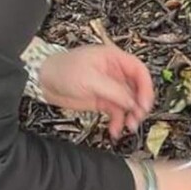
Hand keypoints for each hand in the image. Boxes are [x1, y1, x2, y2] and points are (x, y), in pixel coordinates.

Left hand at [38, 45, 154, 139]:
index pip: (139, 71)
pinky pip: (116, 113)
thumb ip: (113, 90)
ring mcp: (109, 88)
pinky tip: (115, 130)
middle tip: (137, 118)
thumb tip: (132, 102)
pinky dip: (117, 122)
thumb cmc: (63, 69)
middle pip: (136, 89)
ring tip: (128, 127)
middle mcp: (115, 73)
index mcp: (115, 59)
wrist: (44, 81)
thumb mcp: (90, 78)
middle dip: (138, 105)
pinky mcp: (102, 101)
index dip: (145, 87)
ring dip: (130, 116)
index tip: (144, 103)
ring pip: (127, 103)